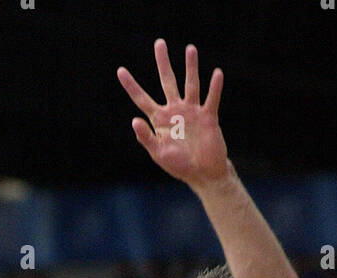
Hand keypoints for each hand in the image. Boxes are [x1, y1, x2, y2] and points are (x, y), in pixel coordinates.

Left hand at [117, 39, 227, 191]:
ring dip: (191, 67)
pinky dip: (214, 87)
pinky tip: (216, 73)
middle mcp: (175, 110)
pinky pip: (211, 99)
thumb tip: (134, 120)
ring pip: (190, 84)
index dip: (131, 86)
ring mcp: (192, 112)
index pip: (142, 99)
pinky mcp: (208, 117)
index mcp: (160, 119)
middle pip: (167, 81)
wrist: (204, 174)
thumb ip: (146, 138)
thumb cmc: (180, 166)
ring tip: (190, 48)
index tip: (120, 71)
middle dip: (163, 63)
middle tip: (159, 43)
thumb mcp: (159, 154)